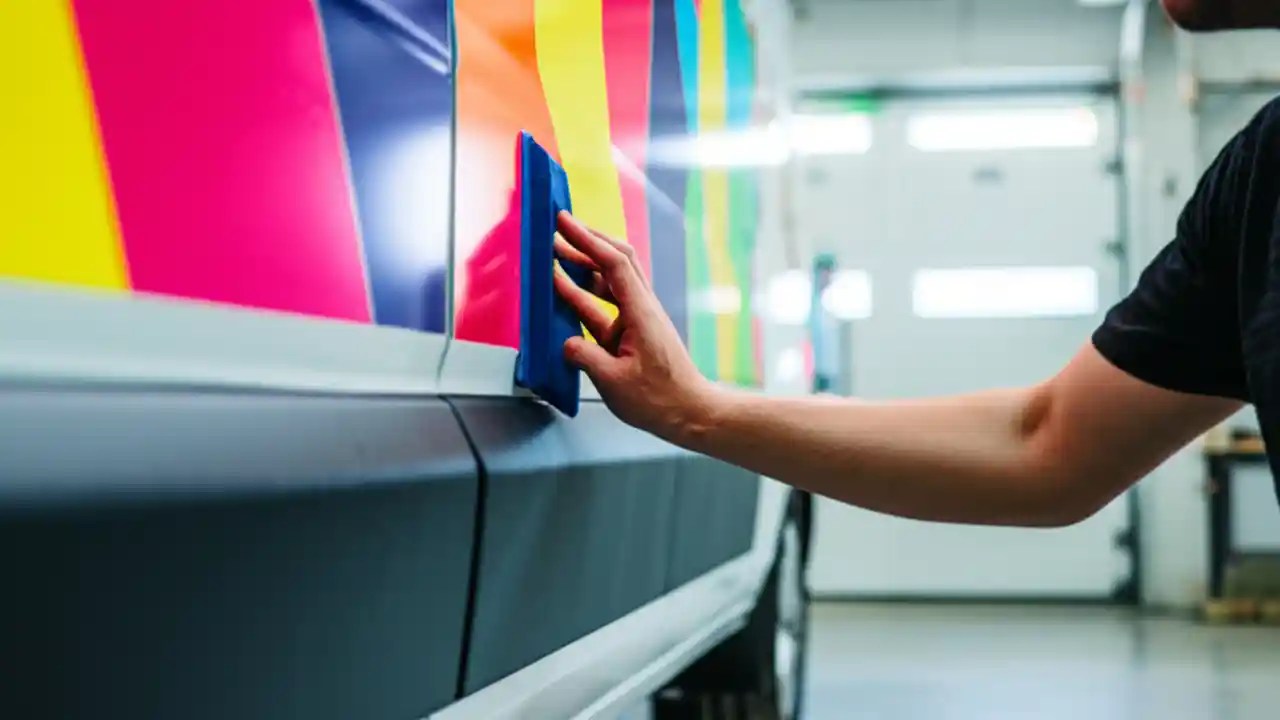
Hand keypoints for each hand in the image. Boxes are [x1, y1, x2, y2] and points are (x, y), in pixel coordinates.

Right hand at [553, 211, 717, 441]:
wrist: (691, 413)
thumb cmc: (658, 400)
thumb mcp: (614, 382)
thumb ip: (585, 357)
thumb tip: (565, 342)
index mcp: (640, 313)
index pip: (613, 264)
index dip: (587, 240)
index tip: (563, 222)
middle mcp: (642, 308)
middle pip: (616, 261)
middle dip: (586, 242)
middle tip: (556, 230)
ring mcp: (639, 318)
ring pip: (610, 281)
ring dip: (583, 266)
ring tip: (554, 256)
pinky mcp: (633, 332)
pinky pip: (606, 305)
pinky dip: (585, 294)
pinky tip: (564, 293)